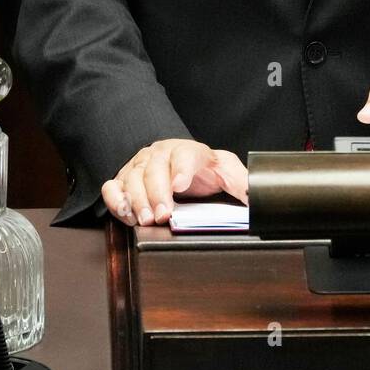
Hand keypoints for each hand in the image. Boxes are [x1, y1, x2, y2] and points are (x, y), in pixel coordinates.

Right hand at [101, 139, 248, 225]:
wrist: (182, 165)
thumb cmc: (203, 170)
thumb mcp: (226, 172)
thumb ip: (240, 181)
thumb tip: (256, 193)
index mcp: (188, 150)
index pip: (185, 155)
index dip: (182, 170)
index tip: (180, 185)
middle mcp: (160, 154)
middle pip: (154, 169)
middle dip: (158, 193)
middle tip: (164, 214)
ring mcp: (140, 165)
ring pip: (133, 178)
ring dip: (137, 200)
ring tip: (145, 219)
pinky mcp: (124, 179)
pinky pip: (112, 186)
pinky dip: (116, 199)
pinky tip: (125, 213)